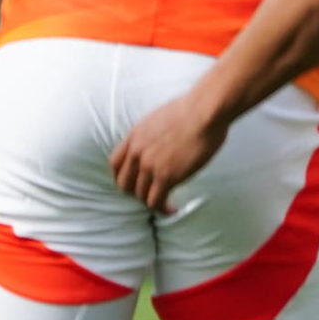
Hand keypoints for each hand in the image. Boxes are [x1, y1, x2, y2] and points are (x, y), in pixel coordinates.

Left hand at [110, 94, 227, 213]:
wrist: (204, 112)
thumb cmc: (191, 111)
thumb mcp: (158, 119)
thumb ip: (151, 134)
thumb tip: (159, 141)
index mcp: (134, 137)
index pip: (115, 164)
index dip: (122, 176)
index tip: (133, 182)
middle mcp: (136, 153)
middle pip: (124, 183)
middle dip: (135, 192)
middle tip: (151, 194)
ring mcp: (149, 166)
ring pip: (140, 195)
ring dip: (152, 201)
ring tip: (165, 203)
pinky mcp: (166, 177)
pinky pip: (156, 201)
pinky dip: (163, 208)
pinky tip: (173, 208)